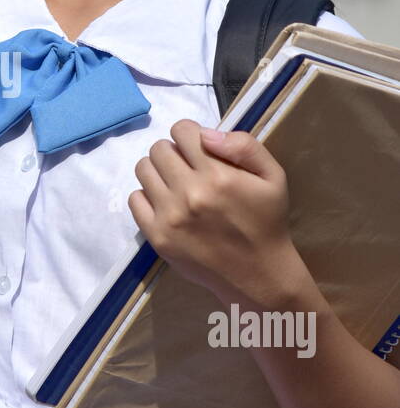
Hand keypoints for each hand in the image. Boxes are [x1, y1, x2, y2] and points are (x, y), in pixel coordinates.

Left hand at [127, 119, 297, 307]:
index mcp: (217, 175)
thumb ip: (244, 146)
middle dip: (173, 151)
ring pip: (143, 170)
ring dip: (157, 171)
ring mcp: (169, 216)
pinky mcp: (156, 236)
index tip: (198, 148)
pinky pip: (134, 199)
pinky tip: (165, 203)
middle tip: (187, 167)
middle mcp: (189, 193)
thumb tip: (206, 133)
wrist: (257, 275)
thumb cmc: (266, 222)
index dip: (190, 134)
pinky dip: (147, 195)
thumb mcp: (273, 177)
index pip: (182, 131)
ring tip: (175, 183)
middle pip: (159, 149)